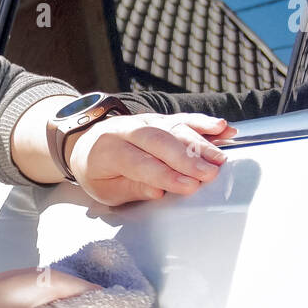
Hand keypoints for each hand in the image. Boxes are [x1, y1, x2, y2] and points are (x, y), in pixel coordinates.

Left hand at [65, 112, 237, 205]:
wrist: (85, 144)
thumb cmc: (97, 172)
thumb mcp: (106, 189)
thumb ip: (132, 188)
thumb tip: (158, 190)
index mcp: (107, 149)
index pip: (140, 161)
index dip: (165, 174)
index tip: (188, 186)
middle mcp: (126, 129)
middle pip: (160, 139)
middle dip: (187, 157)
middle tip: (209, 173)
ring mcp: (144, 120)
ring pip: (174, 127)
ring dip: (200, 142)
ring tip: (219, 158)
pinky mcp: (159, 118)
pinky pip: (182, 117)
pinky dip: (203, 123)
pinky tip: (223, 128)